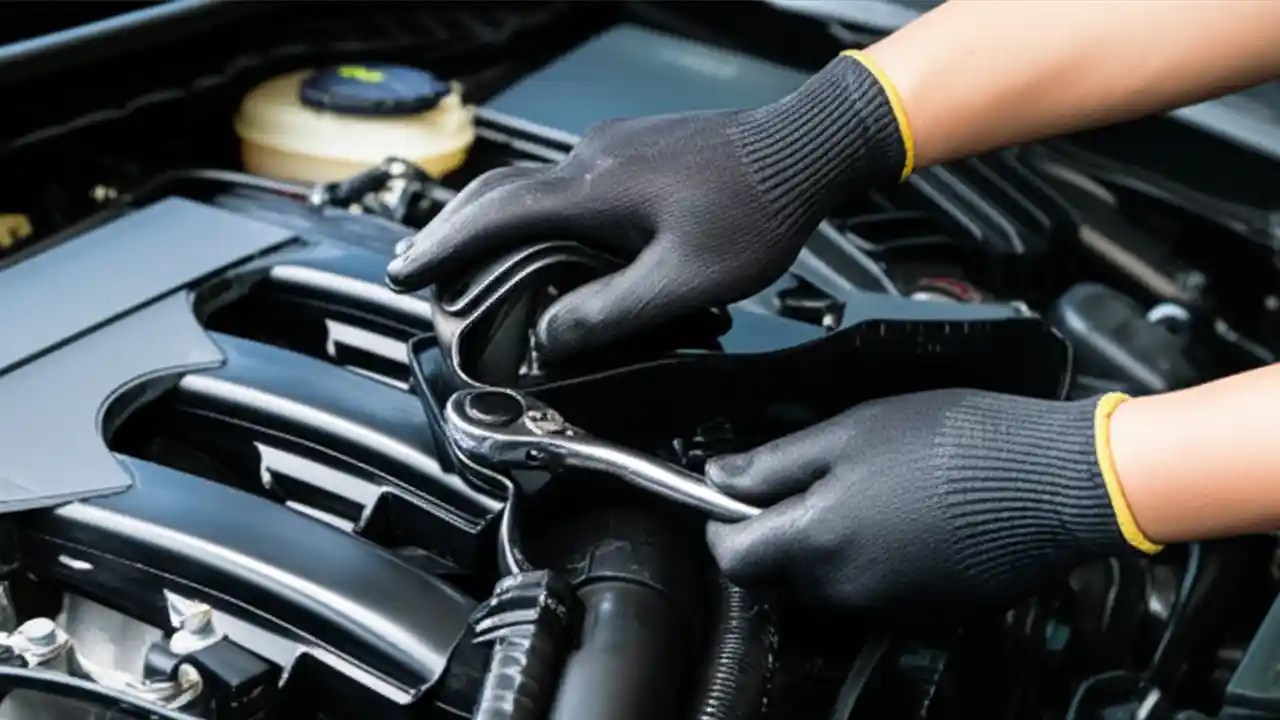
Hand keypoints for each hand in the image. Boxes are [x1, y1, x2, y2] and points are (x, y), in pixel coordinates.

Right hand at [387, 56, 906, 362]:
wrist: (806, 146)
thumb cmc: (758, 208)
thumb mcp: (686, 281)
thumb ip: (613, 313)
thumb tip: (553, 339)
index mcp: (596, 190)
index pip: (496, 215)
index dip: (444, 247)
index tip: (407, 272)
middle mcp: (593, 158)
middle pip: (498, 191)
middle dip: (451, 230)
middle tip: (420, 265)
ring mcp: (613, 147)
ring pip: (530, 182)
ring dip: (491, 218)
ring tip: (468, 254)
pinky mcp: (636, 149)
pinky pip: (565, 179)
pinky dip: (533, 208)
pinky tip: (544, 232)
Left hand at [705, 389, 1134, 613]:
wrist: (1056, 480)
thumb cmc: (957, 442)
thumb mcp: (853, 431)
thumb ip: (776, 462)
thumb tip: (718, 477)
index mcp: (818, 541)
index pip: (731, 558)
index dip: (720, 524)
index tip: (731, 496)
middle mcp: (845, 589)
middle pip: (773, 577)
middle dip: (772, 534)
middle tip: (804, 482)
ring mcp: (886, 607)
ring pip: (820, 585)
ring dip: (821, 547)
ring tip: (863, 491)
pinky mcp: (924, 612)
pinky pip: (868, 592)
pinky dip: (867, 561)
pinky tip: (900, 517)